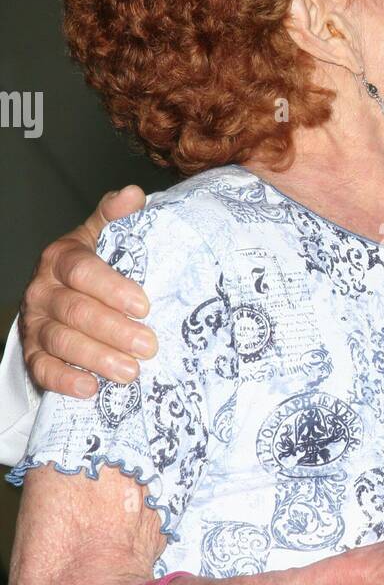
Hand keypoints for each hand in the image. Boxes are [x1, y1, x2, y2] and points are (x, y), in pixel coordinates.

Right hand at [19, 185, 155, 398]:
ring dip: (97, 359)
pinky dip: (64, 381)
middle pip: (75, 311)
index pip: (83, 271)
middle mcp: (42, 290)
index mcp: (61, 258)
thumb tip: (133, 194)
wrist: (61, 294)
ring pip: (61, 342)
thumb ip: (116, 217)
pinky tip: (90, 390)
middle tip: (149, 346)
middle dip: (114, 330)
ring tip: (131, 372)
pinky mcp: (33, 353)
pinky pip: (42, 369)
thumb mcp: (102, 237)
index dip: (112, 288)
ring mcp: (35, 323)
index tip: (144, 305)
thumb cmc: (92, 265)